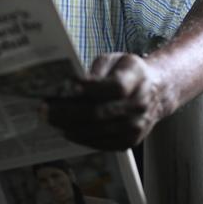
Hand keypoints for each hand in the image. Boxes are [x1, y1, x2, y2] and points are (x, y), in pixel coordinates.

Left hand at [43, 52, 173, 150]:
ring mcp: (137, 126)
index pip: (114, 87)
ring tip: (51, 121)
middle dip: (68, 112)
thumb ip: (96, 71)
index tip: (68, 85)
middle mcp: (140, 104)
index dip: (91, 88)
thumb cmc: (128, 73)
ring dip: (71, 127)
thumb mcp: (115, 60)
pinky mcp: (131, 141)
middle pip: (101, 113)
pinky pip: (103, 143)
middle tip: (45, 110)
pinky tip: (68, 130)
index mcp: (137, 78)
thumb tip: (71, 86)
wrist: (157, 92)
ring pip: (99, 131)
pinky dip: (83, 138)